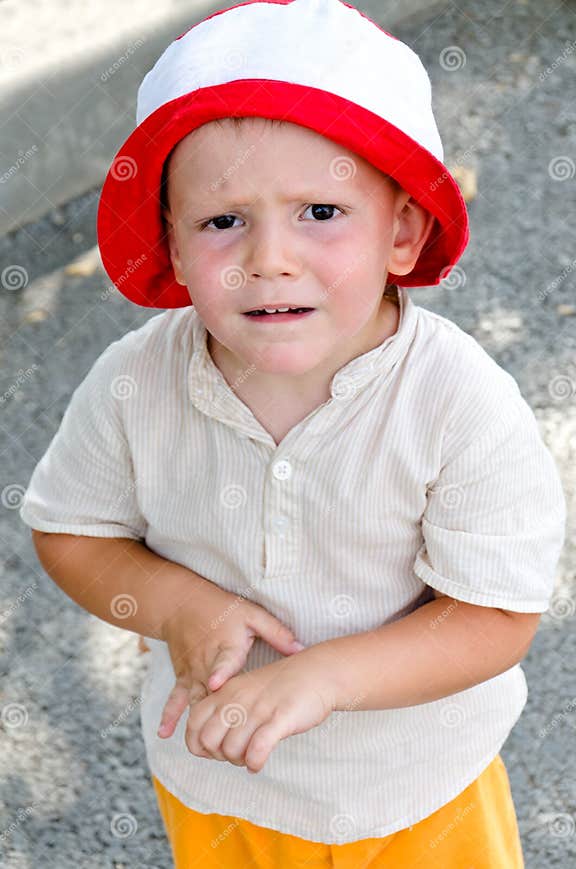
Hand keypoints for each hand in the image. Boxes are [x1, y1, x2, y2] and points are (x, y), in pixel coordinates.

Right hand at [157, 580, 304, 738]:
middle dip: (217, 715)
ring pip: (195, 701)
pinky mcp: (183, 676)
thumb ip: (276, 632)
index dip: (222, 672)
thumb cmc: (222, 608)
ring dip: (198, 724)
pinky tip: (164, 733)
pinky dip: (168, 715)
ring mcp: (193, 671)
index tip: (218, 684)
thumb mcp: (251, 614)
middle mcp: (207, 662)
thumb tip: (300, 648)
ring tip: (201, 747)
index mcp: (226, 647)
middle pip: (212, 692)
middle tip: (222, 740)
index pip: (225, 661)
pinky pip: (175, 698)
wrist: (183, 604)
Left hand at [183, 649, 335, 772]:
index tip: (216, 749)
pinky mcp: (280, 718)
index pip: (193, 724)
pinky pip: (257, 750)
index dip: (199, 744)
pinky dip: (255, 763)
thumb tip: (208, 742)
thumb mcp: (244, 690)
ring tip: (250, 756)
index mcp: (226, 691)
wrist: (318, 672)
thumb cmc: (281, 686)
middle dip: (219, 756)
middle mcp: (238, 699)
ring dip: (239, 761)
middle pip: (208, 740)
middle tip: (235, 754)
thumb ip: (225, 710)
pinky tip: (259, 762)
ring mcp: (258, 708)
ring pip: (231, 749)